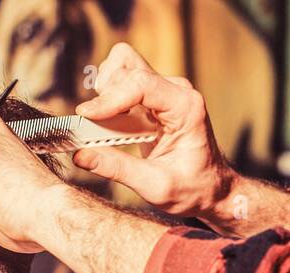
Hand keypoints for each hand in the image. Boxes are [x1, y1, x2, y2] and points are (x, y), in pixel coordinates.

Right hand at [74, 43, 236, 219]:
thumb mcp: (154, 186)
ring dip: (106, 90)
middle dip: (105, 93)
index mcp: (186, 108)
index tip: (85, 117)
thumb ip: (117, 169)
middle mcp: (176, 91)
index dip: (109, 98)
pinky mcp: (154, 97)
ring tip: (106, 122)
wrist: (210, 189)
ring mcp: (165, 91)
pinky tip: (112, 124)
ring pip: (123, 66)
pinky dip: (109, 97)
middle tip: (96, 125)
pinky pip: (123, 81)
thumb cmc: (192, 188)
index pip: (141, 84)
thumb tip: (80, 155)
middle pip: (127, 66)